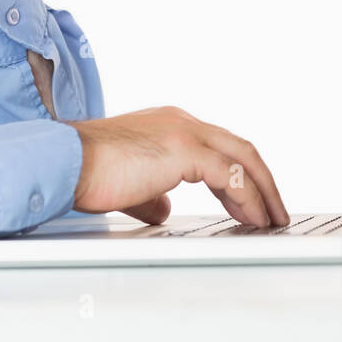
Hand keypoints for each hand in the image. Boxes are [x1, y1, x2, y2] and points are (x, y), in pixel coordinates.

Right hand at [69, 106, 289, 226]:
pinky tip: (253, 218)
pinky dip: (247, 198)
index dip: (242, 174)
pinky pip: (230, 175)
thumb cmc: (87, 172)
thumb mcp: (129, 184)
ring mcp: (184, 132)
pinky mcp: (183, 150)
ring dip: (262, 192)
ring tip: (271, 220)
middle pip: (241, 148)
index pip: (220, 146)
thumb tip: (165, 210)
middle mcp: (182, 121)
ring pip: (242, 158)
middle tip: (276, 210)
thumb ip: (152, 193)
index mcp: (171, 124)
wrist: (65, 163)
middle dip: (263, 181)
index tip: (254, 200)